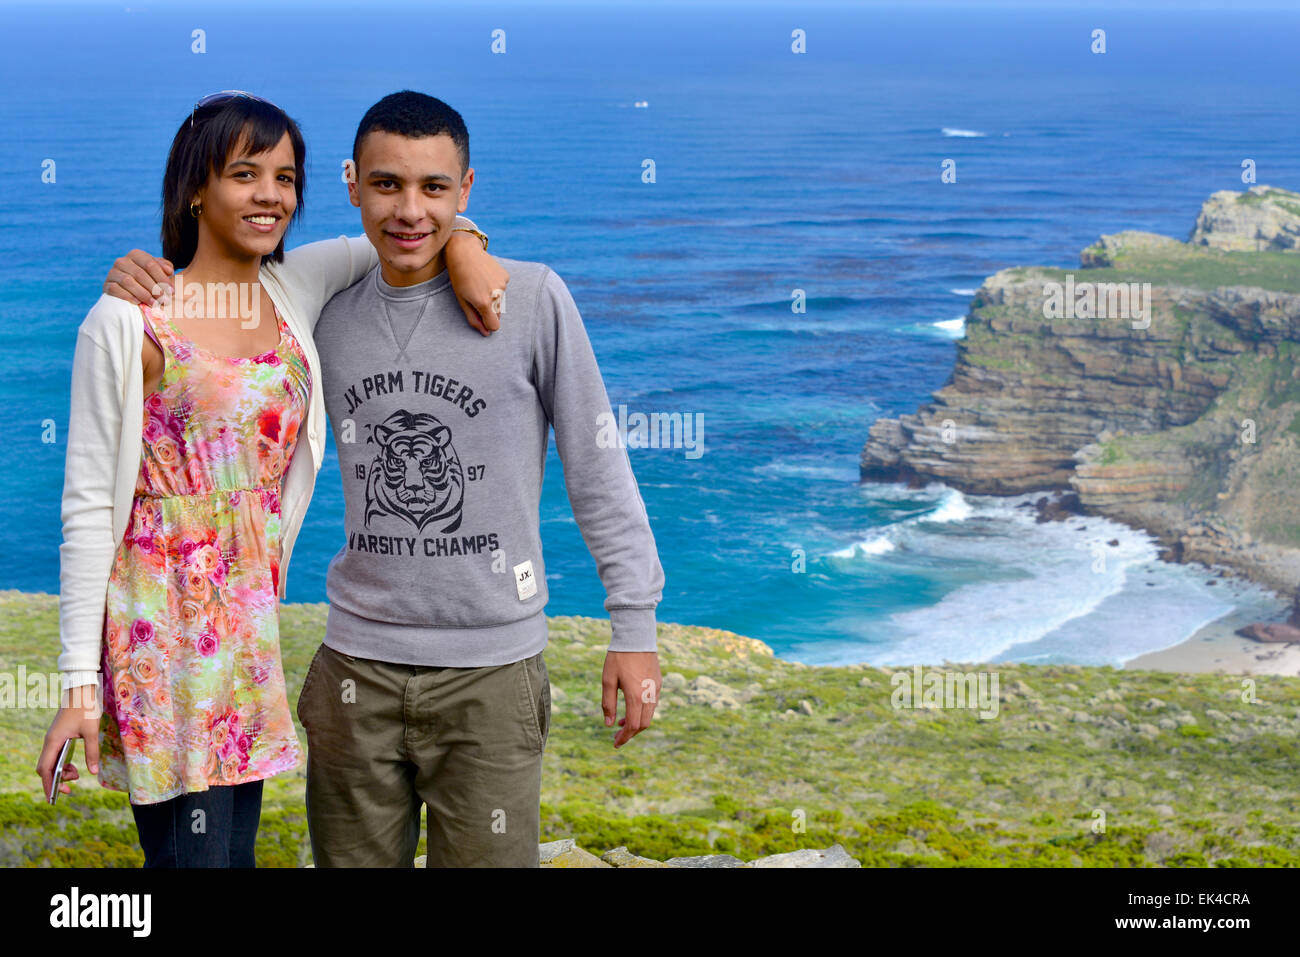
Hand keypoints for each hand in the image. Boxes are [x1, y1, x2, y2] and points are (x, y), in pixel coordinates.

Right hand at [36, 684, 101, 800]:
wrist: (81, 690)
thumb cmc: (86, 709)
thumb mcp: (92, 731)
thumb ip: (92, 752)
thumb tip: (93, 772)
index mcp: (54, 742)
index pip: (45, 769)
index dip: (48, 784)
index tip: (53, 797)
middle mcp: (50, 742)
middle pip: (45, 768)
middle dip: (56, 780)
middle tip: (71, 787)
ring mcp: (53, 739)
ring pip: (51, 762)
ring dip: (61, 772)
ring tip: (77, 774)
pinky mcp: (58, 737)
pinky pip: (56, 756)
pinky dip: (63, 764)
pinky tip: (75, 766)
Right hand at [104, 250, 173, 305]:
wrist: (128, 291)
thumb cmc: (149, 279)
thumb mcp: (158, 271)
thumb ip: (165, 267)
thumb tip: (169, 270)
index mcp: (136, 255)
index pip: (150, 264)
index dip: (162, 278)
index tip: (172, 291)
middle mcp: (122, 261)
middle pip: (140, 274)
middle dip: (154, 288)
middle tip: (164, 300)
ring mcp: (112, 272)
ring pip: (128, 281)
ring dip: (143, 294)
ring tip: (154, 303)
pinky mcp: (107, 285)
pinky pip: (116, 289)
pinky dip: (128, 296)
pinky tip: (138, 303)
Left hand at [445, 231, 507, 335]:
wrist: (464, 251)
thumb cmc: (459, 277)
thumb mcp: (462, 300)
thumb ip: (474, 319)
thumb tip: (486, 333)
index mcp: (484, 303)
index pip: (494, 326)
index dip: (488, 325)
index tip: (481, 318)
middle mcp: (496, 295)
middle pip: (498, 315)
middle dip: (489, 311)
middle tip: (475, 296)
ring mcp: (503, 285)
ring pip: (500, 301)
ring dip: (492, 298)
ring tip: (479, 284)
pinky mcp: (506, 276)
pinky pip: (502, 289)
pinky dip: (495, 286)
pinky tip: (485, 276)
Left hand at [601, 651, 661, 747]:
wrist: (636, 636)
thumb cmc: (618, 657)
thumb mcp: (608, 680)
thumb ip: (608, 703)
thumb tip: (608, 724)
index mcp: (636, 696)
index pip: (633, 726)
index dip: (624, 737)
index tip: (615, 743)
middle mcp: (649, 695)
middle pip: (644, 724)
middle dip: (631, 733)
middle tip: (617, 735)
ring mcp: (656, 689)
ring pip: (650, 715)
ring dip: (637, 722)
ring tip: (622, 722)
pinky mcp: (658, 683)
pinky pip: (653, 704)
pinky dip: (643, 712)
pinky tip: (632, 707)